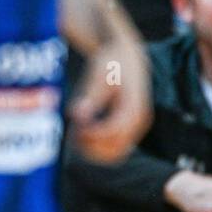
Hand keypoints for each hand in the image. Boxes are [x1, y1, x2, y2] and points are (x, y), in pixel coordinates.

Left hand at [69, 39, 151, 163]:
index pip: (113, 132)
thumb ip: (91, 96)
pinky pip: (113, 149)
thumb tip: (77, 115)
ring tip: (75, 133)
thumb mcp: (100, 73)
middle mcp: (138, 122)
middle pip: (115, 150)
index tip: (75, 126)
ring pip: (114, 155)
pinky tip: (82, 134)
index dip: (91, 134)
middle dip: (90, 146)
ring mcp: (135, 129)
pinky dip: (97, 148)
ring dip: (92, 151)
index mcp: (134, 107)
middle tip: (72, 132)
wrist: (128, 56)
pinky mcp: (128, 131)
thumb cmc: (112, 61)